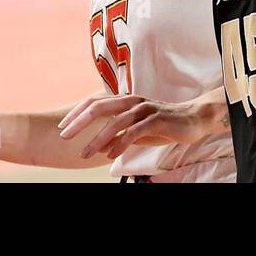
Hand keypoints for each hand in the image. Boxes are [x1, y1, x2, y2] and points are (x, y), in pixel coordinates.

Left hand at [58, 93, 218, 159]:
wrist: (194, 119)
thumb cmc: (163, 124)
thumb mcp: (137, 129)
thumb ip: (120, 133)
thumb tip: (100, 146)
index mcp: (126, 100)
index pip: (96, 101)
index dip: (77, 112)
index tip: (62, 127)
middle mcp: (133, 101)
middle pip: (100, 107)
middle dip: (80, 121)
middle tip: (64, 135)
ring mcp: (145, 109)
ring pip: (116, 121)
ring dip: (98, 138)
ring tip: (85, 153)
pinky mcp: (157, 119)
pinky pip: (135, 131)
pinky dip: (121, 143)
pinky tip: (111, 154)